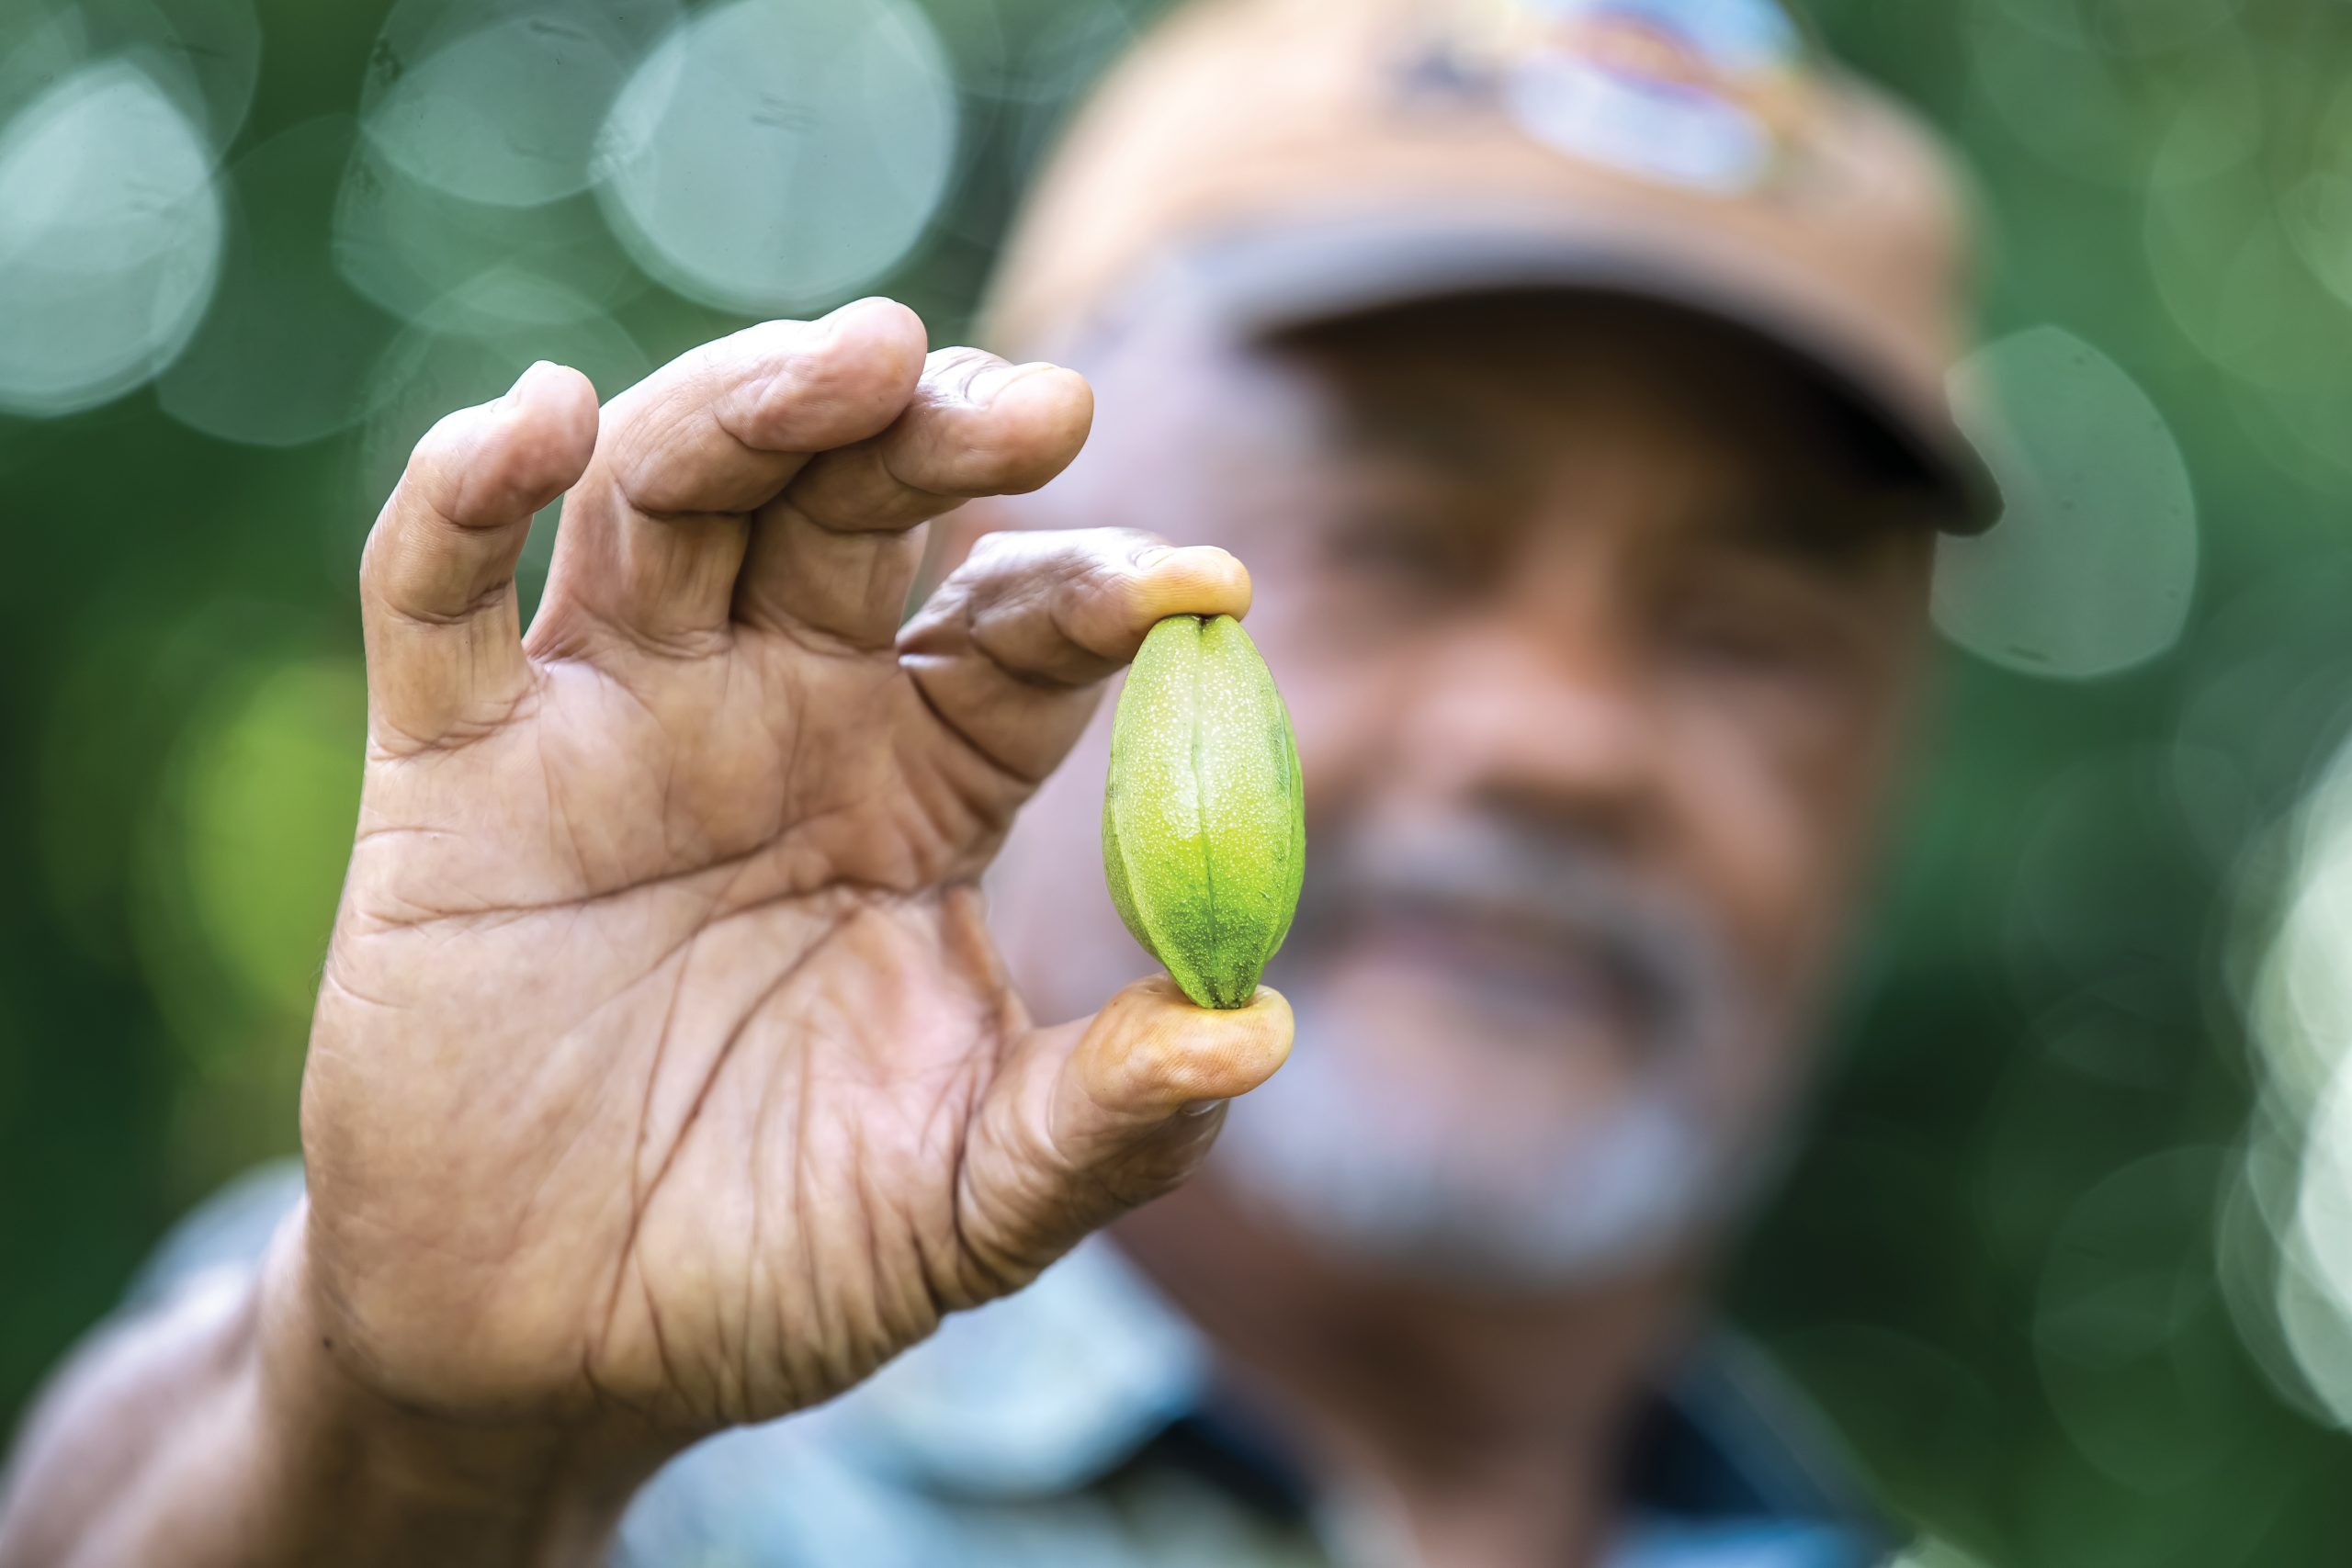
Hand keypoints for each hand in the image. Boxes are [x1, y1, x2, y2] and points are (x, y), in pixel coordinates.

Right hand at [293, 298, 1289, 1453]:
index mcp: (919, 783)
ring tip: (864, 358)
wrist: (554, 1353)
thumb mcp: (967, 1203)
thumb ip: (1102, 1121)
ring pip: (669, 494)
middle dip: (938, 436)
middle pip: (855, 508)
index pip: (1021, 630)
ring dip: (755, 405)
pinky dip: (463, 492)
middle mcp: (776, 713)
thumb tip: (1260, 1029)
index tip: (1206, 591)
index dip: (1105, 591)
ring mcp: (610, 722)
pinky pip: (435, 594)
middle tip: (1038, 406)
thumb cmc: (777, 1259)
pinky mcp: (451, 771)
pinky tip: (537, 421)